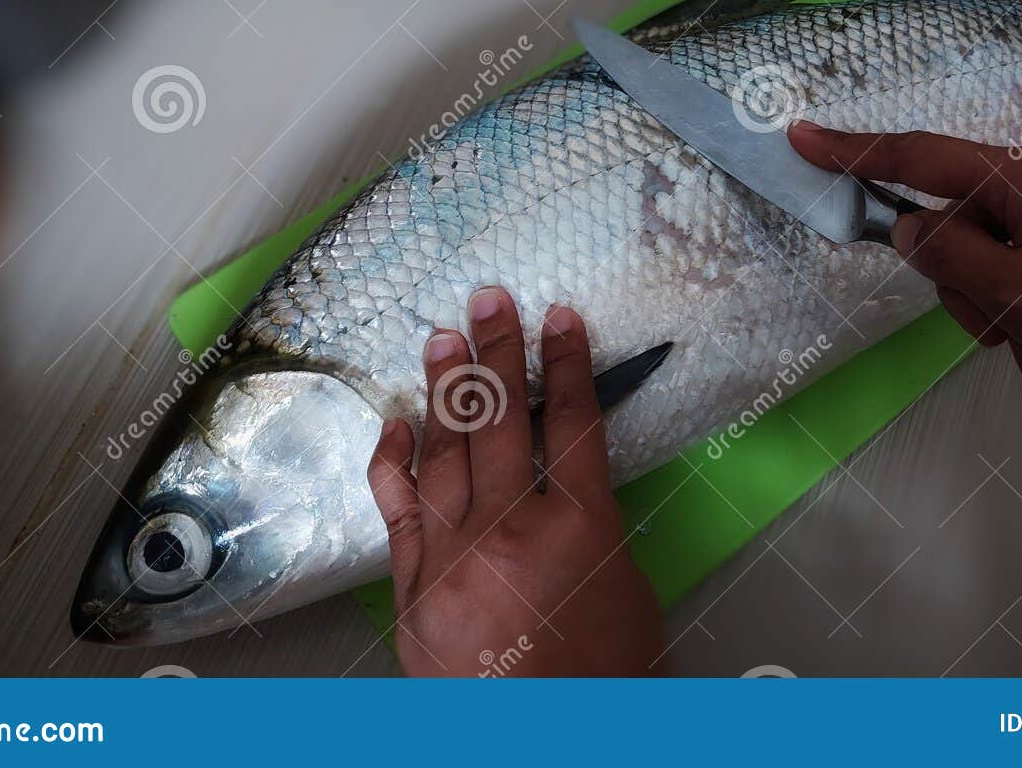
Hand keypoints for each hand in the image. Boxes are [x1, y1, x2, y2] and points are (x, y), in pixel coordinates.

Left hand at [365, 287, 662, 676]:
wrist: (543, 743)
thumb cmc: (603, 680)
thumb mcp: (627, 592)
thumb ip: (592, 529)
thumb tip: (562, 489)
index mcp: (579, 529)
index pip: (572, 423)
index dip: (565, 363)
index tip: (558, 317)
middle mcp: (511, 529)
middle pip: (502, 421)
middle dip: (498, 352)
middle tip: (489, 298)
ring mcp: (452, 556)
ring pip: (445, 454)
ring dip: (447, 390)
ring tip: (444, 337)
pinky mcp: (410, 588)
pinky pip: (397, 511)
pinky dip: (394, 462)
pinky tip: (397, 421)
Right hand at [788, 122, 1021, 404]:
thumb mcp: (1018, 293)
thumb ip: (948, 257)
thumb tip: (911, 227)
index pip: (918, 157)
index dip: (854, 153)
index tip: (802, 136)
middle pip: (960, 236)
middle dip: (973, 297)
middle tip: (1012, 333)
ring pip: (1001, 277)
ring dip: (1019, 328)